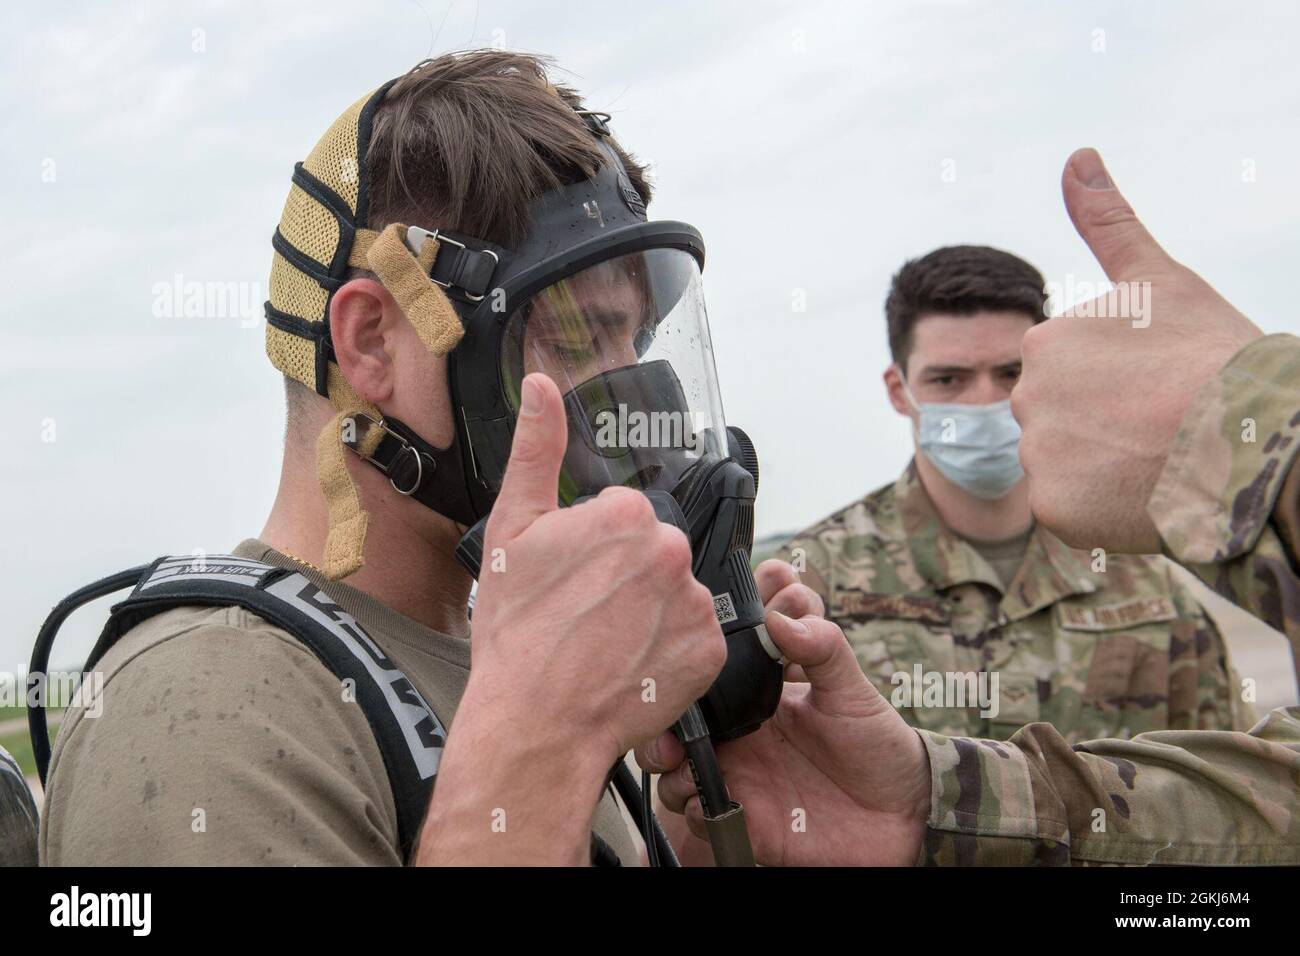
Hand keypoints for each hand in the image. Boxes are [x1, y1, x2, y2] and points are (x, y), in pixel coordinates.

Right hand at [419, 373, 724, 864]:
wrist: (535, 721)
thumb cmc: (516, 630)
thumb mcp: (511, 531)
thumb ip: (536, 451)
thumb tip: (540, 383)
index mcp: (627, 513)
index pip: (623, 517)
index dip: (592, 551)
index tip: (569, 583)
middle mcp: (673, 551)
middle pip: (655, 554)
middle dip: (626, 579)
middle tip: (585, 617)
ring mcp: (696, 604)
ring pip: (676, 595)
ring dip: (651, 614)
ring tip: (607, 647)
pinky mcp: (710, 651)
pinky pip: (695, 638)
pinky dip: (670, 652)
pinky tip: (632, 666)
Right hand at [637, 559, 931, 866]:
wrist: (899, 813)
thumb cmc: (877, 745)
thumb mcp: (853, 689)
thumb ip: (822, 646)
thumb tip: (781, 614)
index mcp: (759, 694)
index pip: (712, 665)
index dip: (695, 653)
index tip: (702, 637)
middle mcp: (739, 732)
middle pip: (676, 715)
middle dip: (660, 708)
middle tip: (673, 703)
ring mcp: (737, 772)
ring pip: (672, 764)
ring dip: (666, 758)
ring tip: (682, 757)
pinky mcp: (742, 817)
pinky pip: (698, 813)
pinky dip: (694, 805)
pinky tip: (711, 797)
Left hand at [1013, 148, 1262, 551]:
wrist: (1256, 435)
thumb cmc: (1215, 353)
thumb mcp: (1162, 279)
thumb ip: (1108, 223)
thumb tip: (1076, 155)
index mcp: (1045, 342)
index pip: (1071, 378)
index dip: (1121, 388)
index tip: (1158, 387)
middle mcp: (1025, 395)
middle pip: (1063, 423)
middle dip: (1107, 428)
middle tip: (1161, 425)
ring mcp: (1037, 454)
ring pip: (1070, 468)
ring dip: (1108, 470)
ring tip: (1159, 459)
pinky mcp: (1054, 509)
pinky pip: (1075, 513)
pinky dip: (1107, 512)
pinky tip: (1145, 495)